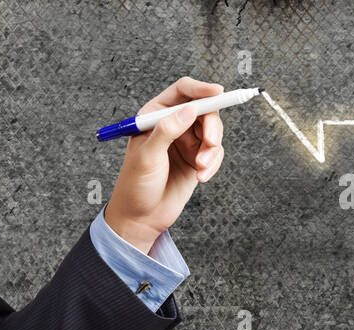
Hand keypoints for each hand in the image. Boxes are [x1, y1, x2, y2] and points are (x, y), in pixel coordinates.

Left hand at [104, 77, 225, 252]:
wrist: (141, 218)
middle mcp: (172, 124)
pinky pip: (215, 152)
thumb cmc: (136, 185)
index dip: (201, 89)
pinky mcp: (196, 158)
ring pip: (213, 131)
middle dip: (211, 125)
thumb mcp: (148, 156)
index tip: (217, 92)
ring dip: (212, 148)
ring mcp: (185, 141)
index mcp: (154, 116)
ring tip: (201, 167)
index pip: (182, 91)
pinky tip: (202, 177)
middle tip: (211, 142)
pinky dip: (213, 163)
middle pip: (204, 109)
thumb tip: (190, 109)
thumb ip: (167, 131)